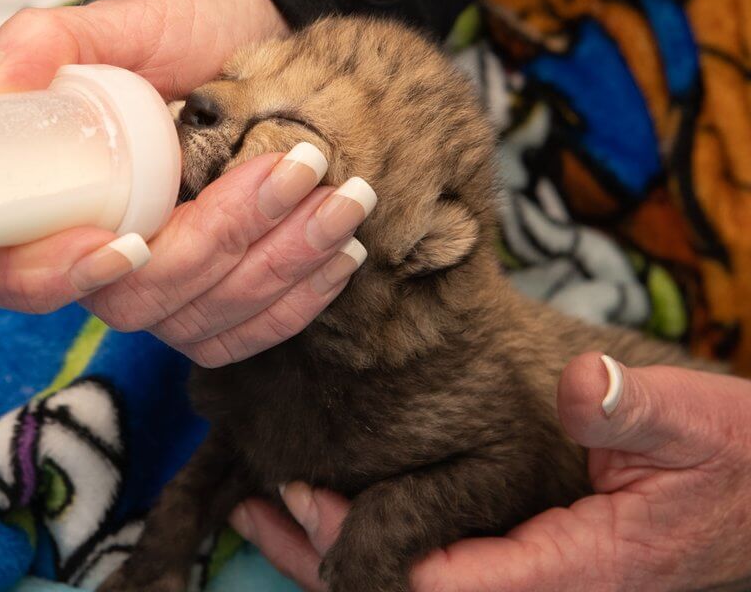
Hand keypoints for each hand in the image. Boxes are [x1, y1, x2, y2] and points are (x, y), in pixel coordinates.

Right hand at [0, 0, 375, 365]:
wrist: (264, 37)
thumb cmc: (183, 31)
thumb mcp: (115, 24)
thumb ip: (39, 47)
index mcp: (37, 201)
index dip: (50, 275)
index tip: (126, 241)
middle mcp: (87, 255)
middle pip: (128, 301)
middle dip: (218, 244)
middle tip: (295, 168)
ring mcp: (153, 289)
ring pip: (196, 322)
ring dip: (279, 264)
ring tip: (345, 194)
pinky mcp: (210, 304)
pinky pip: (242, 334)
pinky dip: (299, 300)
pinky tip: (342, 252)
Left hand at [230, 353, 750, 590]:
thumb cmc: (734, 466)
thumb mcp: (696, 426)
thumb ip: (634, 412)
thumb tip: (578, 384)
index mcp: (575, 569)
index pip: (444, 581)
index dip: (367, 545)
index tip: (307, 493)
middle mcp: (545, 588)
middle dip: (327, 558)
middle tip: (254, 507)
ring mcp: (533, 581)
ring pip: (416, 585)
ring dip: (338, 554)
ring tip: (262, 511)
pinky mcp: (527, 564)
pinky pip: (438, 567)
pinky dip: (377, 542)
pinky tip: (333, 509)